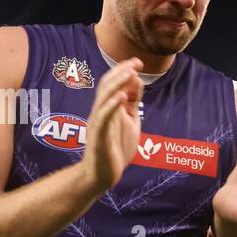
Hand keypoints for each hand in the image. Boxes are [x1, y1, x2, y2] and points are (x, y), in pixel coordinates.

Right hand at [83, 59, 143, 193]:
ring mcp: (98, 123)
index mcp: (109, 108)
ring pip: (104, 98)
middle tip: (136, 62)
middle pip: (107, 86)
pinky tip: (121, 98)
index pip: (113, 83)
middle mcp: (101, 112)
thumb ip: (133, 102)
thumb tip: (137, 82)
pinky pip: (103, 118)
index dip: (124, 70)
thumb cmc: (116, 147)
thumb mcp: (130, 120)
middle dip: (121, 72)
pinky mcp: (99, 136)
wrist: (103, 174)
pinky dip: (111, 106)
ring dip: (117, 84)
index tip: (138, 62)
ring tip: (130, 73)